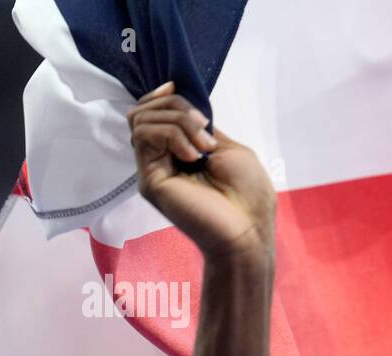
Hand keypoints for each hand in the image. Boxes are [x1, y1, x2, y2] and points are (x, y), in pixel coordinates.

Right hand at [128, 81, 275, 261]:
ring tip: (203, 148)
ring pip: (142, 120)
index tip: (178, 89)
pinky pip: (145, 137)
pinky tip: (193, 156)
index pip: (155, 112)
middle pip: (144, 111)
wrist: (248, 230)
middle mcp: (163, 159)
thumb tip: (184, 108)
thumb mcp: (229, 149)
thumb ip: (201, 129)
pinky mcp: (150, 180)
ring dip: (177, 122)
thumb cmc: (248, 195)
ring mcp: (153, 170)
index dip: (163, 96)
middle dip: (175, 107)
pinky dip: (171, 135)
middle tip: (204, 129)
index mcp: (181, 150)